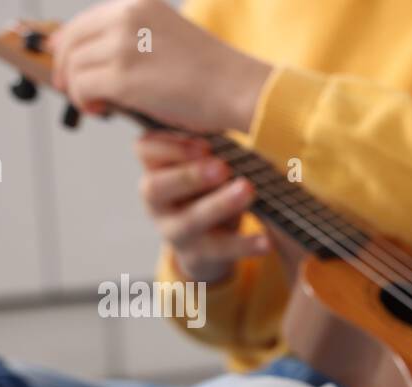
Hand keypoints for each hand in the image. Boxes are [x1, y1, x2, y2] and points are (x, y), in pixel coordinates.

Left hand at [49, 0, 271, 132]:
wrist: (240, 89)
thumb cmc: (216, 76)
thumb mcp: (171, 39)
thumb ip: (139, 40)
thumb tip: (106, 60)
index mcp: (139, 6)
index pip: (86, 20)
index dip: (67, 42)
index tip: (65, 63)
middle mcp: (126, 19)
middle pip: (71, 41)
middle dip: (64, 67)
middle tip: (69, 89)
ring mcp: (122, 47)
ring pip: (73, 66)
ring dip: (77, 89)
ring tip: (96, 105)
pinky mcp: (122, 78)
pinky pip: (82, 87)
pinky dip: (84, 101)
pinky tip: (100, 110)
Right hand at [136, 131, 269, 282]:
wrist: (207, 244)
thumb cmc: (206, 191)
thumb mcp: (202, 163)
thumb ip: (208, 143)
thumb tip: (242, 107)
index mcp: (155, 168)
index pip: (144, 150)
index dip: (171, 146)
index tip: (205, 144)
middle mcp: (156, 200)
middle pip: (157, 186)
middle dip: (190, 175)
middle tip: (222, 167)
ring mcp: (173, 230)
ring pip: (189, 220)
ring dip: (219, 204)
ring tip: (248, 191)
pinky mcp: (196, 255)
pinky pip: (219, 251)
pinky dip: (244, 245)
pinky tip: (266, 240)